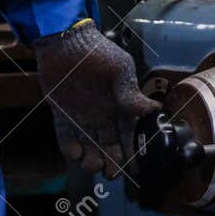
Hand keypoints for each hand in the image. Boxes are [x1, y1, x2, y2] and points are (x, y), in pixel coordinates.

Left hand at [34, 19, 158, 176]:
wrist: (65, 43)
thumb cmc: (96, 52)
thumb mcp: (120, 69)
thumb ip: (131, 92)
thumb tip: (151, 109)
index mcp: (121, 107)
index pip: (130, 137)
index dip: (132, 155)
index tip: (134, 169)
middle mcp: (104, 117)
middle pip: (111, 150)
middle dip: (112, 165)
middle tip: (111, 172)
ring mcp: (83, 118)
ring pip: (90, 150)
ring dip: (92, 162)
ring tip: (93, 161)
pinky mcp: (63, 117)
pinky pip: (67, 141)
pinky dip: (71, 151)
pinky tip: (75, 150)